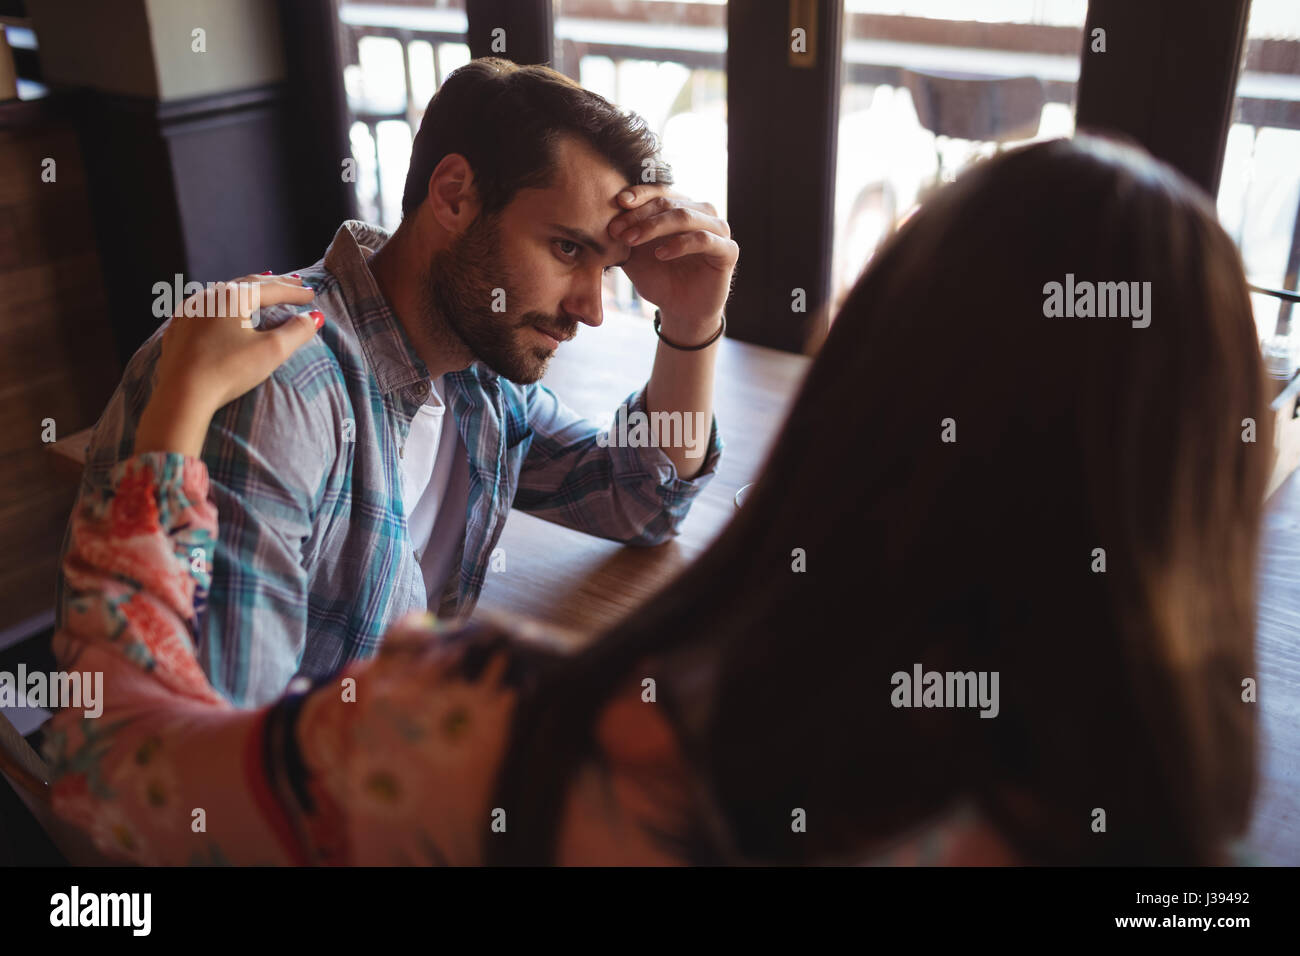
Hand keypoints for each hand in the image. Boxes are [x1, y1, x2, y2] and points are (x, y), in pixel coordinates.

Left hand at [134, 274, 319, 456]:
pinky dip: (222, 303)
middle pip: (247, 283)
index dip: (294, 291)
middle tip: (294, 282)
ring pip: (224, 292)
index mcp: (232, 296)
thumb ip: (297, 331)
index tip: (312, 294)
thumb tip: (314, 317)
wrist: (182, 394)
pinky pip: (205, 307)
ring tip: (261, 286)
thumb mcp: (272, 351)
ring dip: (246, 289)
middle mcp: (209, 296)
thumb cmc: (229, 371)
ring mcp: (190, 311)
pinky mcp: (178, 328)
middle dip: (273, 283)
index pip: (271, 289)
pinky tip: (222, 307)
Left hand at [607, 186, 736, 341]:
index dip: (639, 195)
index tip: (617, 203)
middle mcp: (702, 213)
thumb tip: (601, 213)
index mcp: (681, 207)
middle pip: (669, 203)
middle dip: (639, 215)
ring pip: (686, 216)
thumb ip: (624, 234)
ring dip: (655, 226)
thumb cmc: (659, 278)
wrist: (681, 311)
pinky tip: (661, 254)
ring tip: (631, 240)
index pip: (659, 192)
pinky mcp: (728, 251)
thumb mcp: (634, 255)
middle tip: (616, 230)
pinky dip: (680, 244)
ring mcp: (718, 230)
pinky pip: (704, 240)